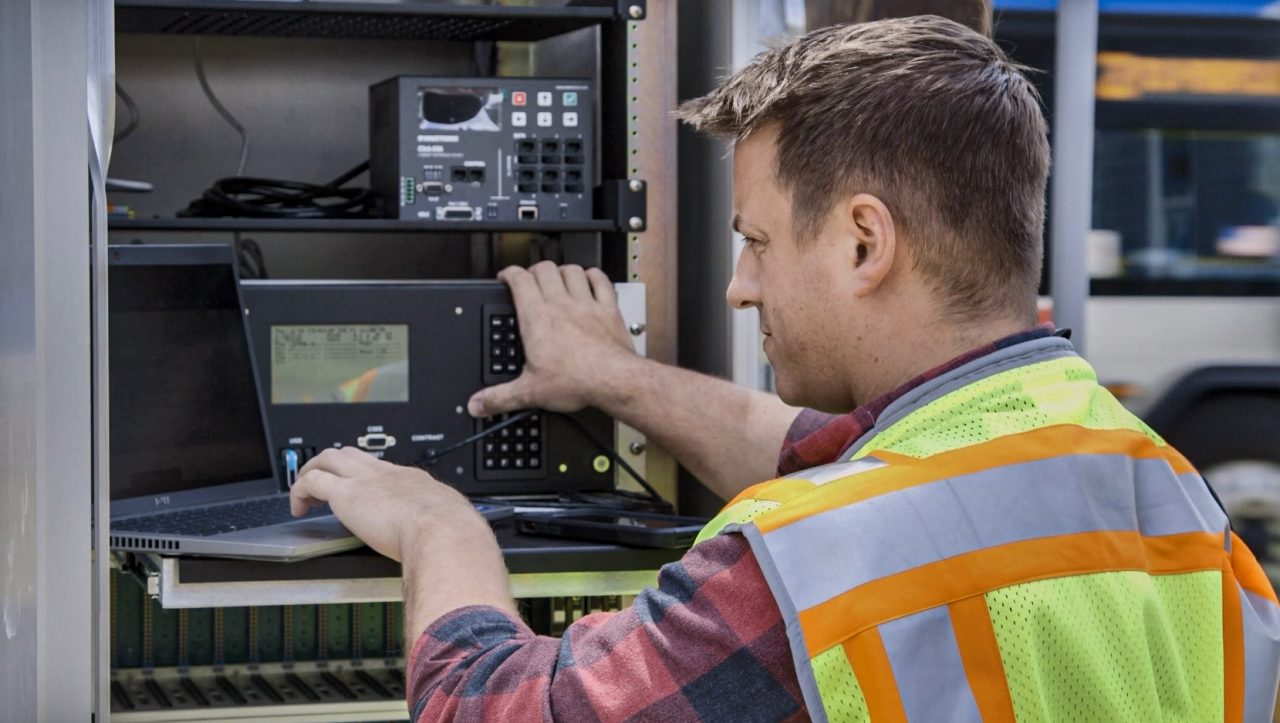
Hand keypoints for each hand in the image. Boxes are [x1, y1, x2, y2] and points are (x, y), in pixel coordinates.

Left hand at [290, 447, 483, 561]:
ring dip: (312, 469)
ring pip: (328, 457)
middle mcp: (386, 474)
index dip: (367, 478)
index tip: (362, 495)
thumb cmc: (451, 534)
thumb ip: (445, 525)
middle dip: (335, 464)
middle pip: (352, 453)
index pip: (383, 469)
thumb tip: (452, 536)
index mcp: (413, 481)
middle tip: (325, 482)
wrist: (443, 531)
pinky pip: (312, 481)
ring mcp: (365, 481)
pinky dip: (299, 490)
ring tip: (304, 490)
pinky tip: (298, 506)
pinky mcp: (346, 494)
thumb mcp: (450, 522)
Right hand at [467, 261, 639, 417]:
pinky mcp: (608, 310)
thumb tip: (478, 403)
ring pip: (571, 271)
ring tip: (556, 278)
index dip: (509, 274)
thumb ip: (500, 397)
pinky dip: (593, 275)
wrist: (614, 380)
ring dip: (561, 271)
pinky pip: (601, 281)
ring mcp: (586, 305)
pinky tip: (589, 279)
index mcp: (538, 319)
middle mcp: (562, 305)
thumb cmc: (577, 381)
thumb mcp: (530, 392)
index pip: (519, 280)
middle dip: (533, 271)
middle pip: (544, 269)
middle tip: (530, 279)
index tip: (505, 278)